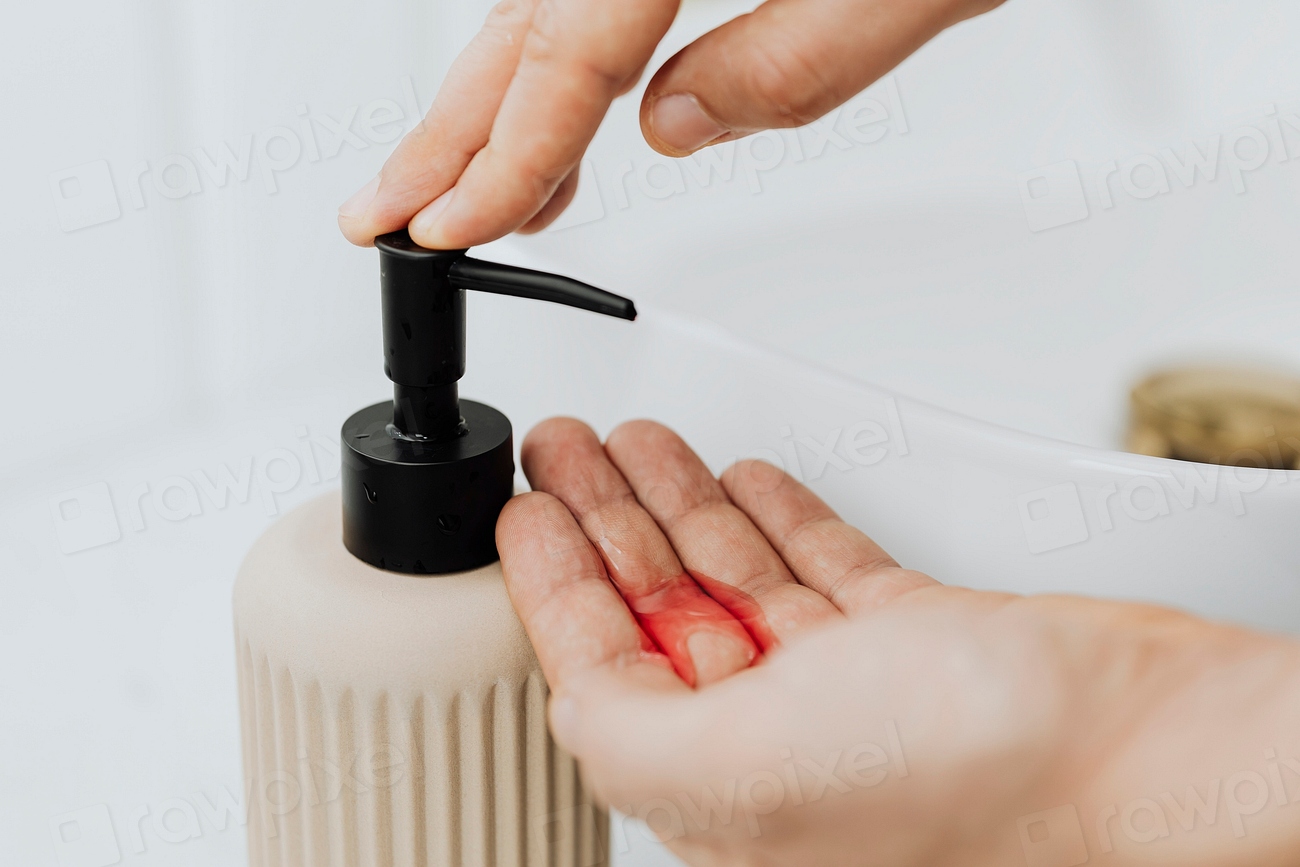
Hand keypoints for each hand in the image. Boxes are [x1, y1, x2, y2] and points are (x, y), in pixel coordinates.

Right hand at [338, 0, 1003, 247]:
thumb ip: (795, 61)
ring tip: (465, 184)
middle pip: (525, 18)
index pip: (567, 49)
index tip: (454, 225)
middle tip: (391, 214)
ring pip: (550, 1)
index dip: (503, 152)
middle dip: (453, 130)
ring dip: (498, 98)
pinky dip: (562, 51)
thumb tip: (676, 124)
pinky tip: (557, 105)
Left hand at [497, 418, 1299, 866]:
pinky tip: (743, 483)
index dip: (552, 583)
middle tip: (564, 452)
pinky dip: (775, 521)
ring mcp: (850, 686)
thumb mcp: (747, 762)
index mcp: (724, 782)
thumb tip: (566, 686)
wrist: (1142, 744)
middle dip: (606, 520)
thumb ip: (628, 728)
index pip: (601, 667)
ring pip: (733, 576)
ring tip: (634, 444)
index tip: (521, 510)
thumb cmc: (976, 775)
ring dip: (679, 506)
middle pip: (660, 608)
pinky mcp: (914, 640)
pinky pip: (817, 568)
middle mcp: (780, 739)